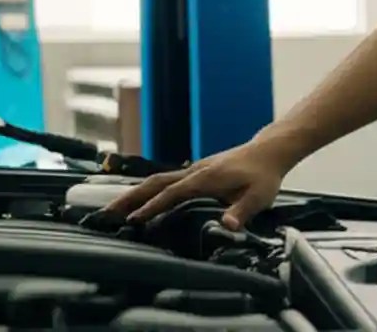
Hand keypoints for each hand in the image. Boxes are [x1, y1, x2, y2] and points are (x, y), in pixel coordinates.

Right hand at [102, 138, 291, 229]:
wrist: (269, 151)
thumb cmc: (264, 175)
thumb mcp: (260, 196)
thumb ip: (242, 211)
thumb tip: (227, 226)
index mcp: (206, 178)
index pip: (173, 193)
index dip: (153, 207)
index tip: (133, 220)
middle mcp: (195, 171)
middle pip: (156, 183)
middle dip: (131, 198)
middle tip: (107, 214)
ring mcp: (193, 170)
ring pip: (158, 180)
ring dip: (136, 193)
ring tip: (114, 209)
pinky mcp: (196, 171)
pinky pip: (166, 180)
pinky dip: (148, 190)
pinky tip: (139, 201)